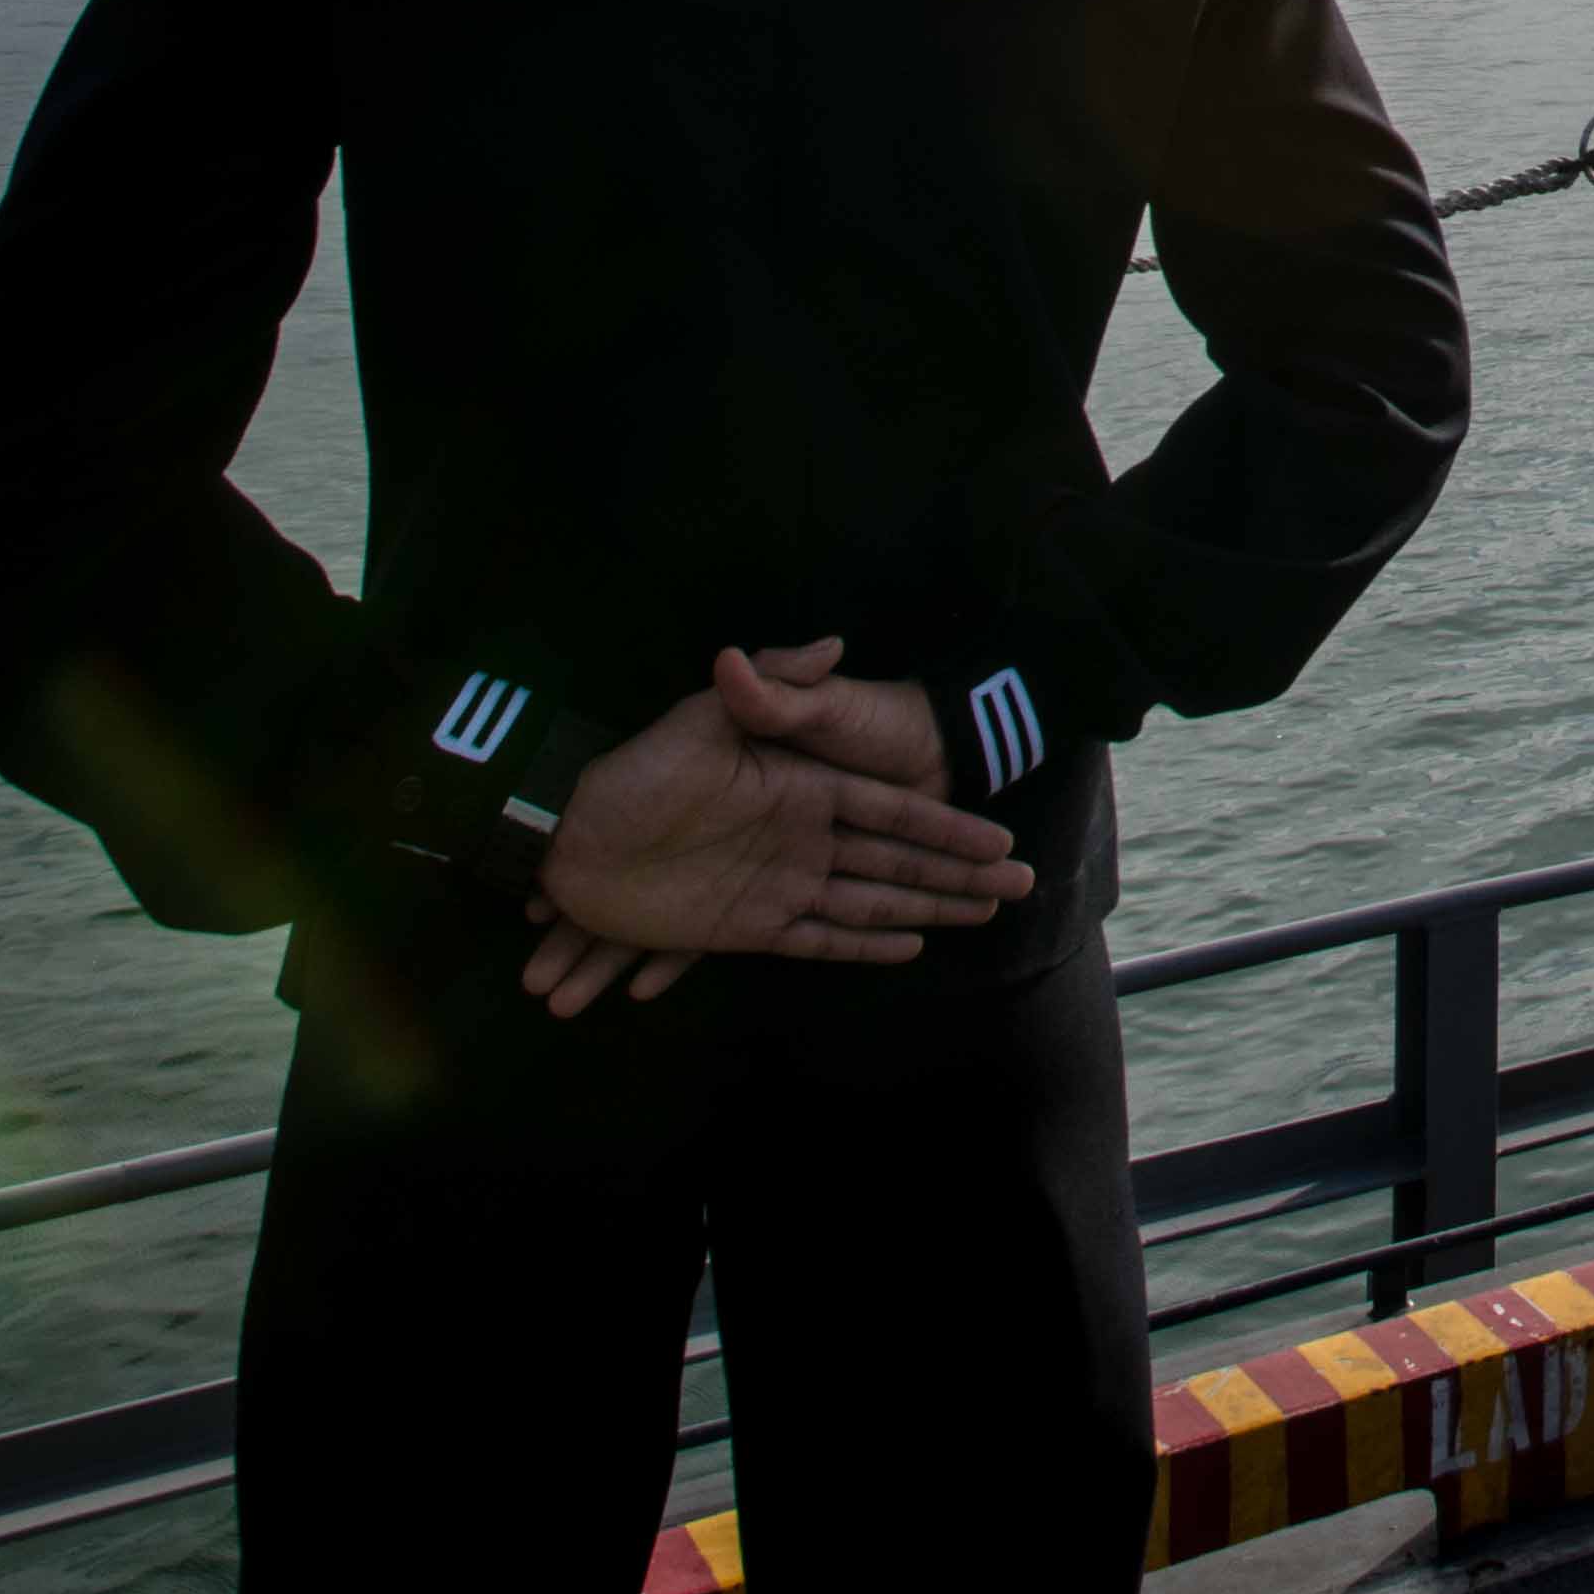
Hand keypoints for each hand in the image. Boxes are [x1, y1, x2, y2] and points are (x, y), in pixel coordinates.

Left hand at [509, 641, 1038, 1018]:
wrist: (573, 837)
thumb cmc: (638, 771)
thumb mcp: (703, 715)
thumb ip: (768, 684)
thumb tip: (828, 645)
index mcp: (803, 788)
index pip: (893, 814)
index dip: (948, 830)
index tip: (1000, 844)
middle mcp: (805, 838)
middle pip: (899, 863)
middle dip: (960, 876)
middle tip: (1020, 890)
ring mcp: (782, 883)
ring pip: (872, 902)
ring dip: (927, 910)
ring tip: (981, 918)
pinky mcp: (750, 925)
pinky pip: (820, 938)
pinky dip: (863, 945)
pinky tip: (906, 948)